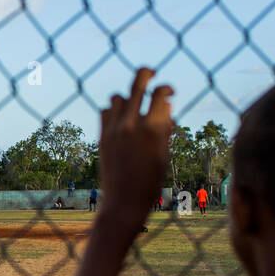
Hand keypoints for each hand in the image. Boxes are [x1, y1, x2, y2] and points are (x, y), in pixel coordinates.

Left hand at [98, 68, 173, 231]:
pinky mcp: (103, 137)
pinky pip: (106, 111)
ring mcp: (115, 130)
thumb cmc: (151, 181)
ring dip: (128, 97)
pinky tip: (122, 120)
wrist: (124, 203)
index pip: (161, 93)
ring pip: (119, 96)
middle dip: (147, 73)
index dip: (168, 89)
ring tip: (135, 106)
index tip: (171, 93)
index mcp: (153, 128)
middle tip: (152, 73)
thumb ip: (164, 126)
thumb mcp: (164, 153)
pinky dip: (114, 111)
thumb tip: (165, 105)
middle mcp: (132, 124)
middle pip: (138, 82)